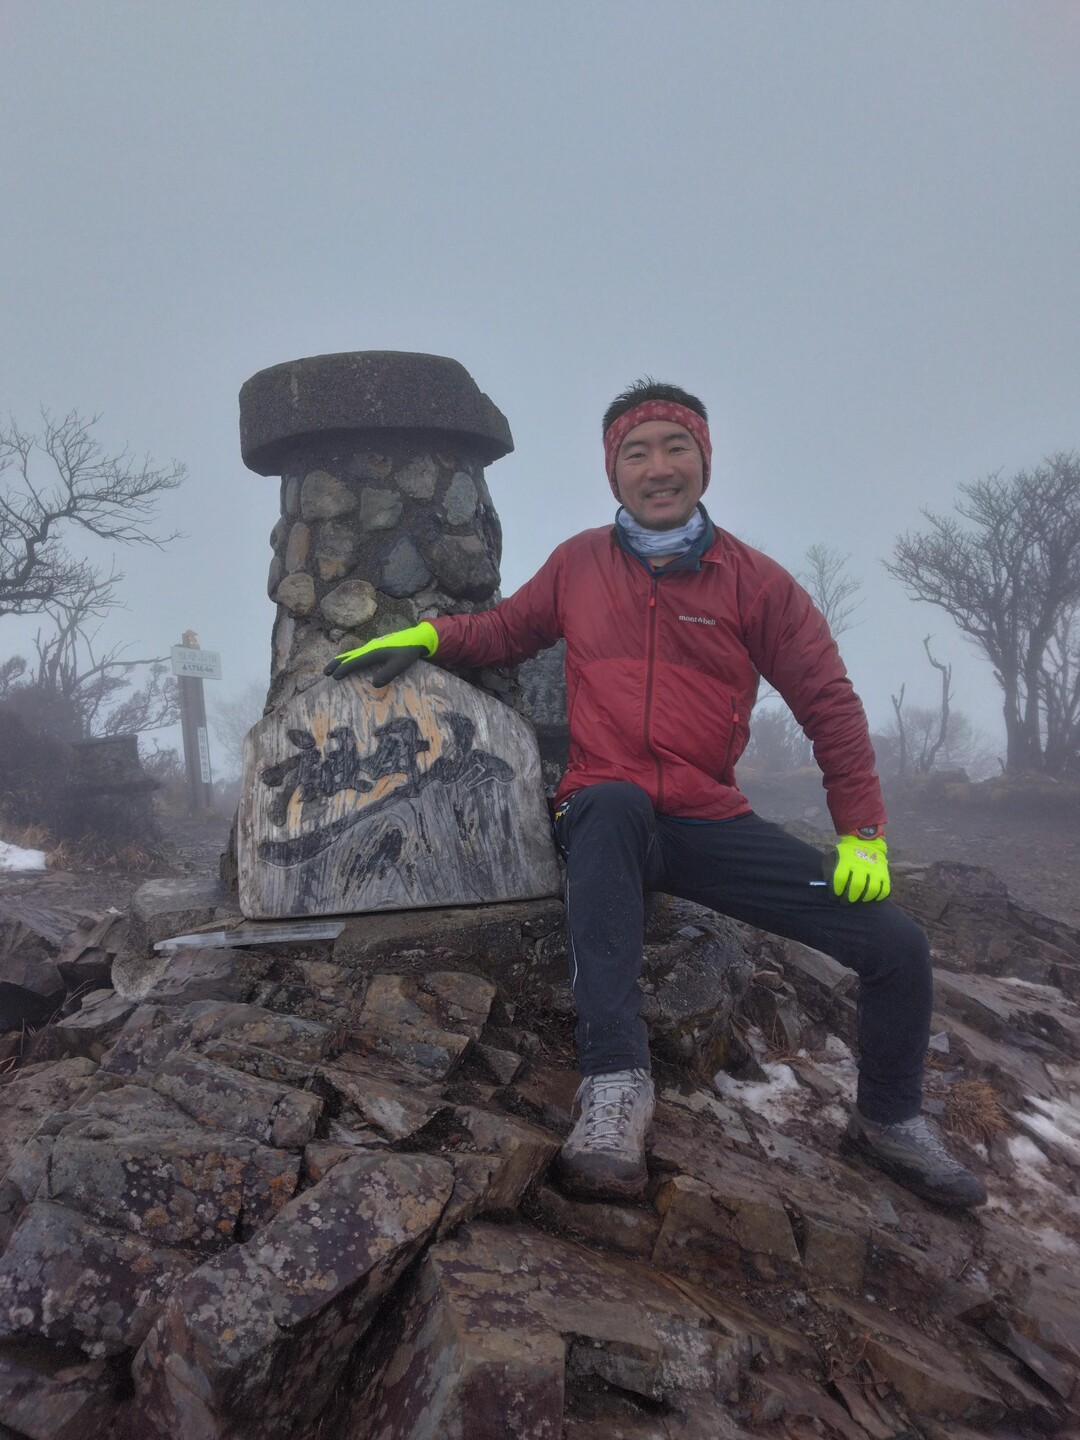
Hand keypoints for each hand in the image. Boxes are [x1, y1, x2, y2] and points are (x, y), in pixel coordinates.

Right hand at [323, 621, 438, 685]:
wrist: (416, 638)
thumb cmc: (408, 652)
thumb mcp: (400, 664)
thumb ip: (388, 673)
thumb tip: (373, 684)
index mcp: (373, 652)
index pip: (354, 661)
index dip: (344, 669)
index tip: (334, 677)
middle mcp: (370, 648)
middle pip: (349, 656)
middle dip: (336, 663)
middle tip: (325, 672)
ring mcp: (372, 646)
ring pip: (352, 653)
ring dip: (341, 660)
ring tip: (333, 668)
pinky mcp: (375, 646)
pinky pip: (358, 653)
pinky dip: (350, 658)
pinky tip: (351, 662)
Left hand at [826, 832, 889, 901]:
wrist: (866, 842)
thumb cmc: (846, 854)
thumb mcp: (832, 856)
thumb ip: (828, 869)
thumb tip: (828, 883)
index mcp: (846, 860)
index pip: (840, 878)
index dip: (835, 890)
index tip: (833, 896)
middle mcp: (862, 865)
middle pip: (857, 885)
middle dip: (848, 898)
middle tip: (844, 902)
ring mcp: (876, 870)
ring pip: (872, 890)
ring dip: (862, 899)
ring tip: (856, 900)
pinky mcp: (885, 875)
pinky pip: (884, 891)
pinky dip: (877, 897)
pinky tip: (869, 897)